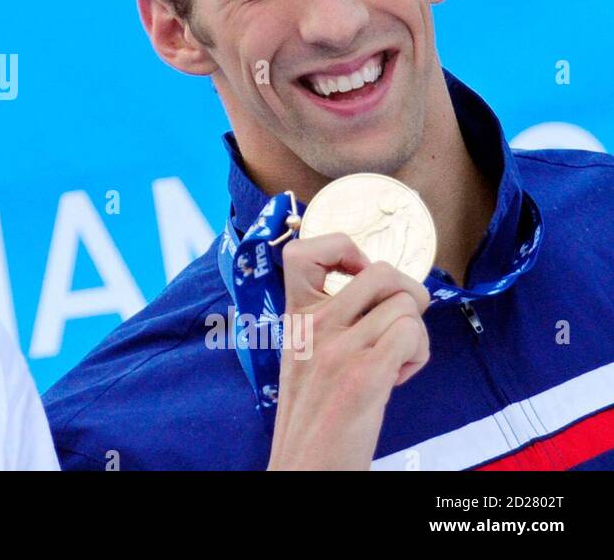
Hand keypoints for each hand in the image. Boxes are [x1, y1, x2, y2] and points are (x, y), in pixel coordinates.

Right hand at [266, 232, 430, 469]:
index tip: (356, 275)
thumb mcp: (303, 356)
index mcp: (295, 319)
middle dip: (407, 295)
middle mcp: (313, 327)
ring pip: (407, 305)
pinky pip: (413, 334)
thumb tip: (381, 294)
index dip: (343, 249)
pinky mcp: (364, 375)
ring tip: (395, 361)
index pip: (303, 251)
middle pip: (381, 272)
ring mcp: (338, 349)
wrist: (304, 464)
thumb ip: (329, 322)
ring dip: (415, 334)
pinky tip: (399, 377)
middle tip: (398, 324)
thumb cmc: (312, 416)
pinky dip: (418, 355)